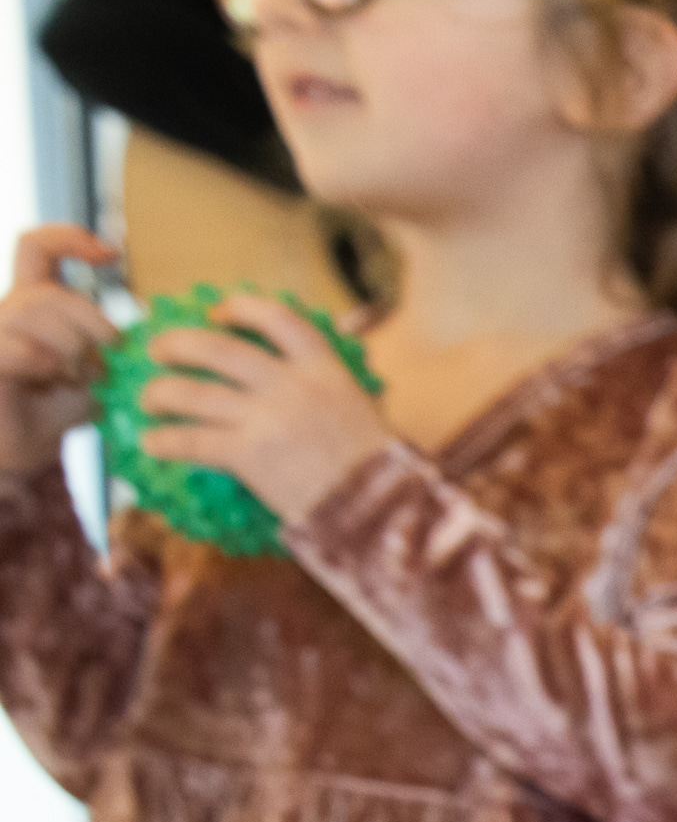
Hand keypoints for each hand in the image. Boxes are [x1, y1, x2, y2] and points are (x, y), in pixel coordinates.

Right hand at [0, 224, 122, 471]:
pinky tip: (49, 378)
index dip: (69, 238)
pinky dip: (42, 363)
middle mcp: (9, 310)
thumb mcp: (95, 370)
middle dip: (92, 326)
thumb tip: (136, 324)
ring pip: (37, 311)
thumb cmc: (57, 409)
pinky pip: (14, 347)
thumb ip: (107, 342)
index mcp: (35, 303)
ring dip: (70, 350)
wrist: (20, 451)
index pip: (38, 248)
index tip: (110, 253)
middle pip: (54, 291)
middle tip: (101, 366)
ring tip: (73, 380)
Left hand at [132, 292, 391, 522]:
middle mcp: (291, 385)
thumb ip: (329, 395)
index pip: (277, 320)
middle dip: (177, 343)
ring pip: (193, 392)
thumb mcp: (363, 415)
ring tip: (147, 400)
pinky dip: (165, 441)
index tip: (216, 312)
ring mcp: (267, 418)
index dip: (240, 309)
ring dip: (159, 393)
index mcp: (325, 370)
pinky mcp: (249, 455)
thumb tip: (301, 390)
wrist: (383, 513)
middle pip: (217, 348)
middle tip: (157, 351)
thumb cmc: (381, 473)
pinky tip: (152, 444)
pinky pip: (192, 440)